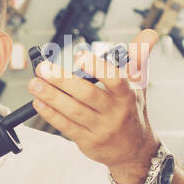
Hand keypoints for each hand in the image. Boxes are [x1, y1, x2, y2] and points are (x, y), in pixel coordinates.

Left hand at [29, 28, 160, 183]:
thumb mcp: (139, 86)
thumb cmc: (132, 111)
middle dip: (63, 80)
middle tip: (43, 68)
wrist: (135, 151)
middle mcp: (115, 112)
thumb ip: (138, 58)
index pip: (115, 79)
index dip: (97, 67)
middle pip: (88, 94)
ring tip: (35, 83)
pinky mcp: (88, 142)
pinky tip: (38, 102)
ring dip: (51, 96)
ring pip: (73, 111)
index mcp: (127, 95)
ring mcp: (101, 129)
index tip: (79, 55)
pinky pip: (66, 127)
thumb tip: (149, 33)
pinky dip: (50, 114)